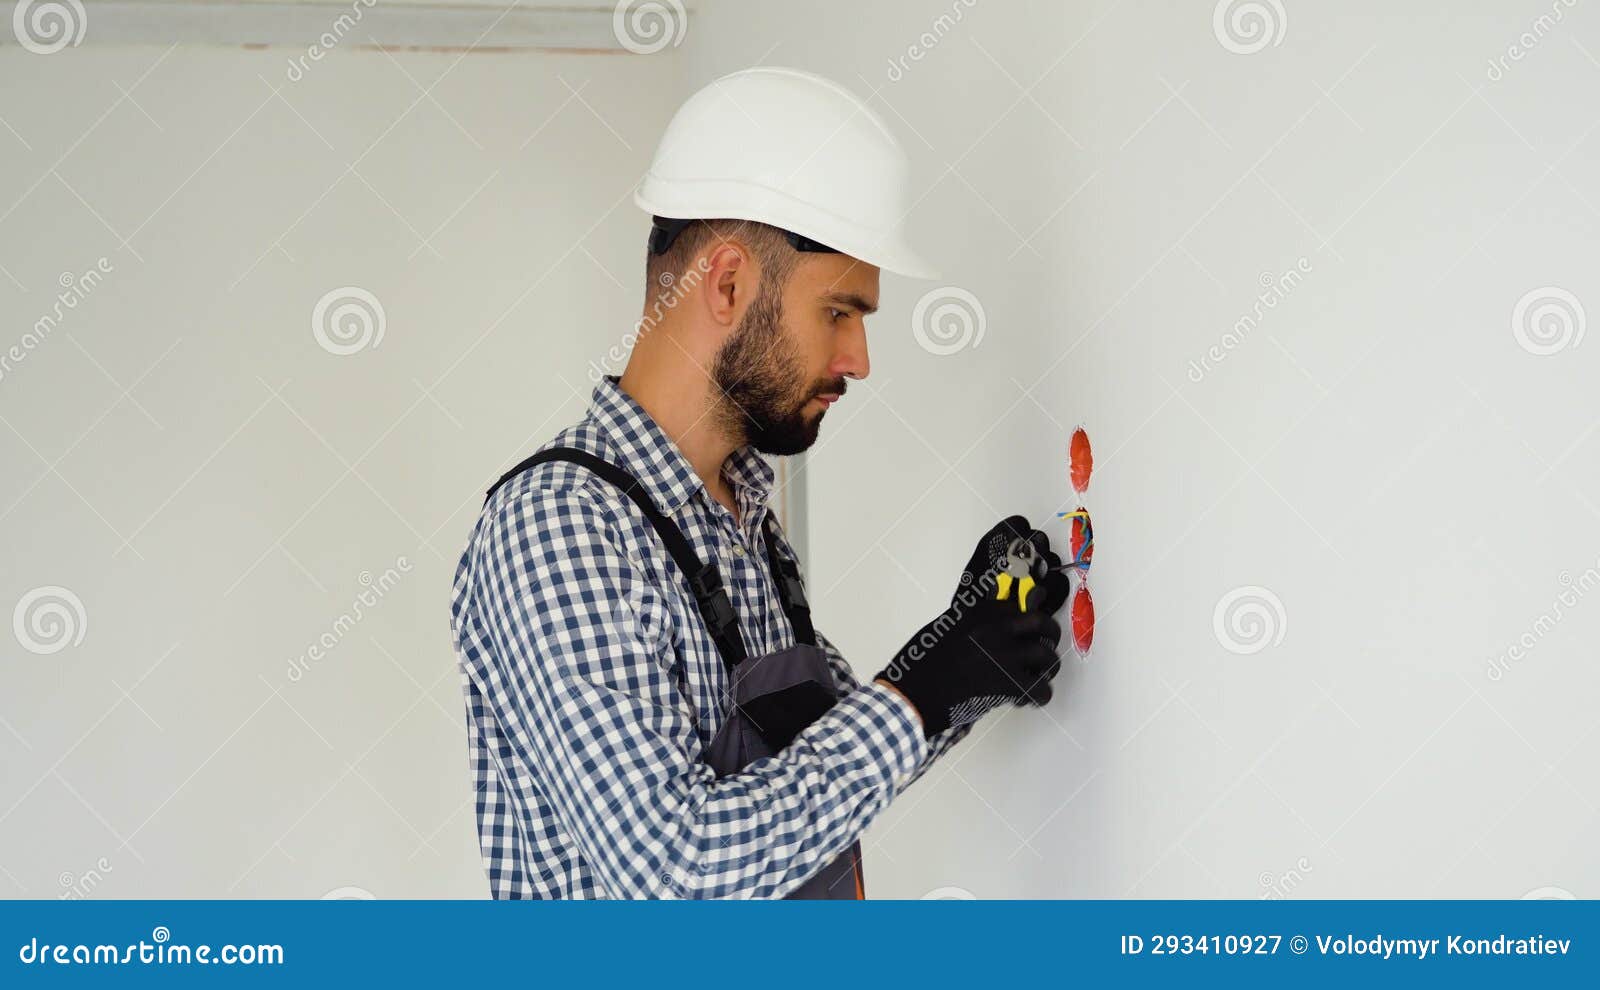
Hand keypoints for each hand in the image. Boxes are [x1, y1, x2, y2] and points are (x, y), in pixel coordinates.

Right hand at [876, 516, 1070, 737]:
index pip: (1005, 569)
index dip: (1023, 554)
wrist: (910, 697)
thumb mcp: (946, 625)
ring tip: (1034, 675)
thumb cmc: (921, 664)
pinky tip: (1025, 698)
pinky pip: (1040, 688)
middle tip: (1041, 644)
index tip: (1026, 533)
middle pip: (1040, 619)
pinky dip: (1036, 696)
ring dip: (1044, 668)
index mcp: (975, 608)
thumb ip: (975, 614)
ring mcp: (1001, 653)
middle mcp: (991, 625)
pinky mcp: (1007, 683)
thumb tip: (1004, 611)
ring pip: (1046, 654)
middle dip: (1047, 634)